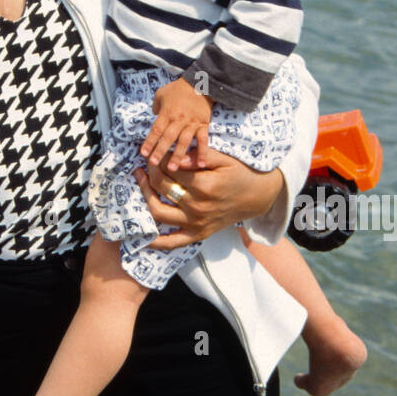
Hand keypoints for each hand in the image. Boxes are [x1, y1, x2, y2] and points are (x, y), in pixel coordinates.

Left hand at [132, 145, 284, 250]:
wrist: (256, 197)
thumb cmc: (239, 173)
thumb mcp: (224, 159)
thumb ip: (199, 156)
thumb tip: (175, 158)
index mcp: (204, 185)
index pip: (170, 169)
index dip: (160, 159)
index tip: (157, 153)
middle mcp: (198, 206)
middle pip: (162, 188)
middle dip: (149, 173)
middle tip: (145, 164)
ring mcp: (196, 223)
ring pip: (159, 213)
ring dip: (144, 196)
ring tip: (140, 181)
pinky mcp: (198, 234)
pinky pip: (172, 242)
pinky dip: (155, 242)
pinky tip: (142, 235)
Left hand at [139, 78, 212, 172]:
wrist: (199, 84)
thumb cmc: (177, 90)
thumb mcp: (160, 94)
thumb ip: (155, 107)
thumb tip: (153, 116)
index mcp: (167, 113)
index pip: (156, 130)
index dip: (149, 142)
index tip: (143, 153)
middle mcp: (178, 120)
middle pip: (168, 138)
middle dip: (160, 151)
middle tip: (154, 164)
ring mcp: (191, 123)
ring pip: (184, 141)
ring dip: (178, 155)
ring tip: (173, 168)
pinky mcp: (203, 125)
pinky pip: (203, 140)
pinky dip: (202, 152)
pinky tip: (201, 164)